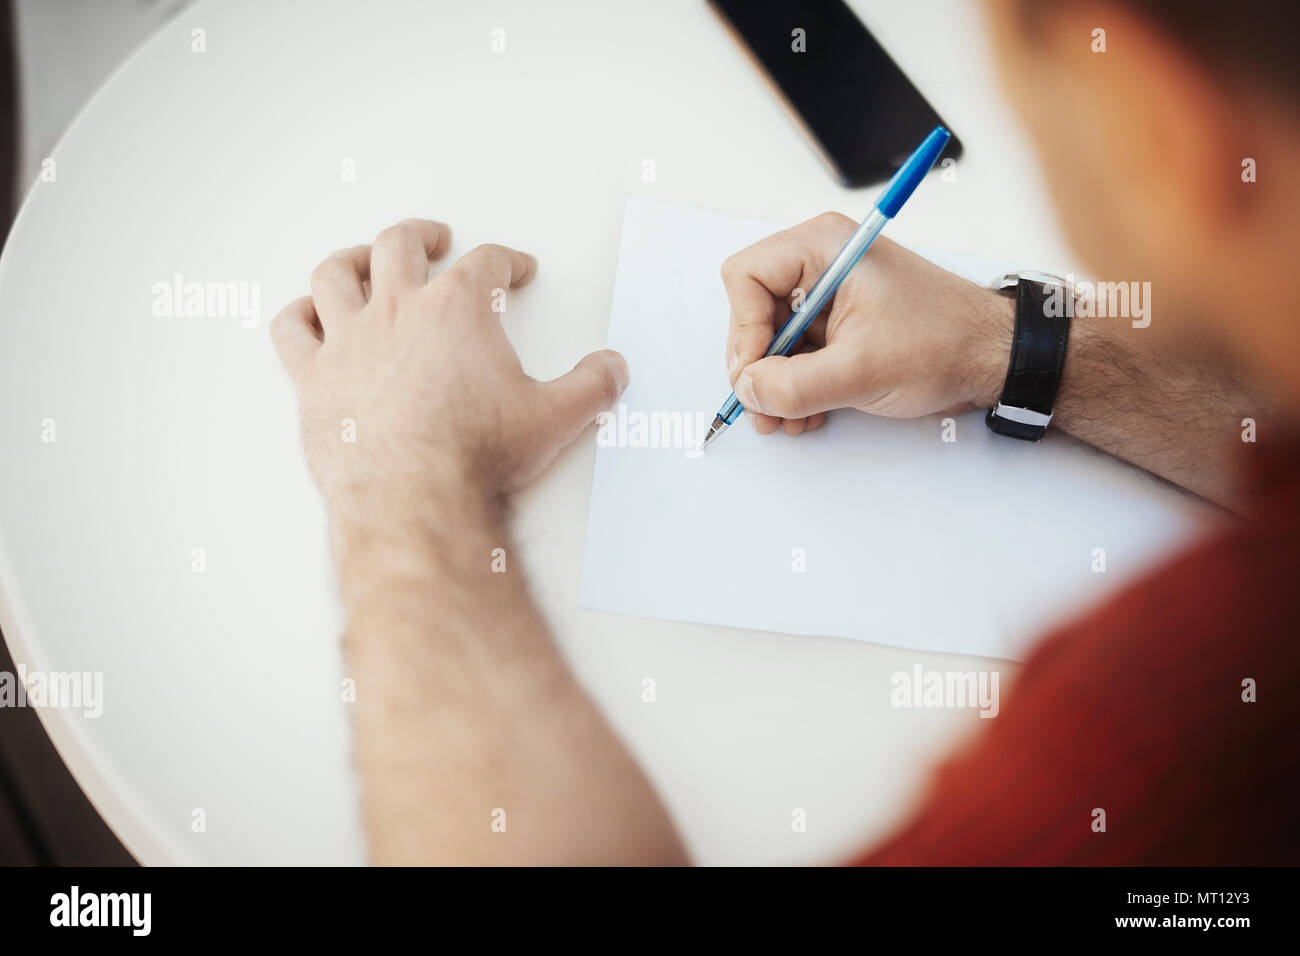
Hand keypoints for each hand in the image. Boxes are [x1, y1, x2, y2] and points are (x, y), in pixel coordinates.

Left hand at [271, 218, 627, 508]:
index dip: (506, 262)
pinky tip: (310, 316)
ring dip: (351, 260)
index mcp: (456, 309)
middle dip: (423, 236)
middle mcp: (396, 310)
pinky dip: (300, 315)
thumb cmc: (477, 455)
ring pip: (336, 274)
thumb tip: (613, 368)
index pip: (485, 264)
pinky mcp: (314, 380)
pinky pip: (293, 330)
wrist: (415, 498)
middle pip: (401, 245)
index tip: (515, 269)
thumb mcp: (555, 419)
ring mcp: (349, 342)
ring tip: (363, 260)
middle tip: (437, 239)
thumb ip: (591, 387)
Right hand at [722, 212, 1014, 434]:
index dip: (743, 329)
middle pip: (752, 312)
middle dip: (758, 366)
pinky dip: (794, 387)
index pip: (745, 277)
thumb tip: (748, 391)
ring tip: (789, 418)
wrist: (995, 358)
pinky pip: (795, 355)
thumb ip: (793, 385)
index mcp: (823, 247)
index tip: (758, 372)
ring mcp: (828, 297)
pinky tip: (807, 413)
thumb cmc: (946, 343)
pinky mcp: (838, 326)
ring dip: (774, 385)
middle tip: (767, 407)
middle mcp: (820, 264)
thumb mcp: (860, 371)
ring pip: (770, 341)